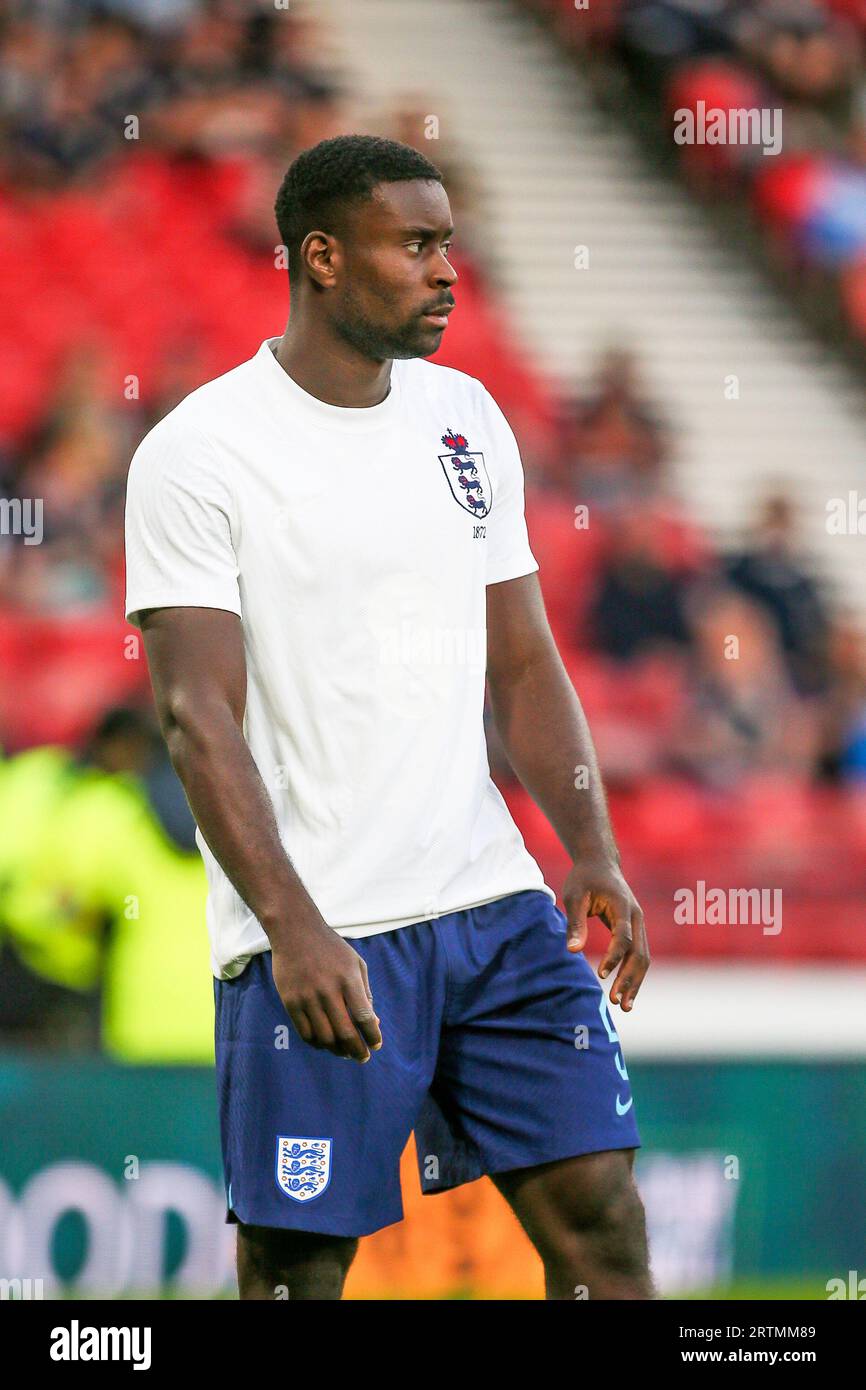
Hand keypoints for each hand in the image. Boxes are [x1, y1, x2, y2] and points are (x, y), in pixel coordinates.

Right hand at [271, 921, 382, 1061]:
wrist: (295, 931)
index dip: (372, 1035)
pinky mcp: (290, 1001)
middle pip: (345, 1032)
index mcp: (348, 979)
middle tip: (362, 1057)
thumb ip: (365, 992)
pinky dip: (317, 1043)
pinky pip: (305, 1032)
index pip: (364, 1016)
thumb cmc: (331, 948)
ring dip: (337, 1050)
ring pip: (324, 1037)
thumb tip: (372, 1023)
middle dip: (357, 1050)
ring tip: (344, 1052)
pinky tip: (325, 1043)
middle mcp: (327, 990)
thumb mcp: (355, 963)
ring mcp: (307, 997)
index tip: (376, 1045)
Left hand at [562, 856, 649, 1010]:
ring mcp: (639, 924)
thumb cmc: (584, 878)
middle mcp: (637, 917)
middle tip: (614, 1001)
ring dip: (634, 982)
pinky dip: (634, 974)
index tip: (600, 974)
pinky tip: (625, 993)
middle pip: (639, 953)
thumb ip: (575, 923)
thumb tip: (573, 952)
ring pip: (643, 958)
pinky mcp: (635, 930)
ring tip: (623, 1006)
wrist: (600, 863)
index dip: (613, 956)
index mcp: (622, 906)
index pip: (623, 936)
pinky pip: (639, 955)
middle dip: (628, 978)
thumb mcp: (574, 896)